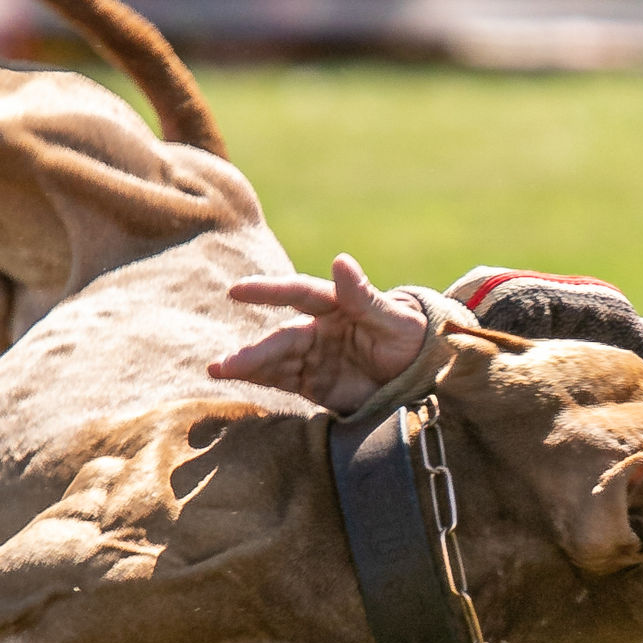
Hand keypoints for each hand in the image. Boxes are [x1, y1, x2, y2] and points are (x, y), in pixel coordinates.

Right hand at [208, 253, 427, 413]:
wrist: (424, 372)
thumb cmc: (411, 337)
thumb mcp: (394, 319)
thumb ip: (365, 296)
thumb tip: (341, 259)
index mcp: (337, 305)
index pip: (299, 294)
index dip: (269, 291)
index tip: (238, 290)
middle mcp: (319, 329)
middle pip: (282, 338)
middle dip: (254, 350)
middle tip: (225, 362)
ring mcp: (314, 356)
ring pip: (275, 360)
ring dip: (248, 365)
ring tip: (218, 370)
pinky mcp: (314, 383)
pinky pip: (282, 380)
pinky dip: (258, 379)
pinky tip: (233, 378)